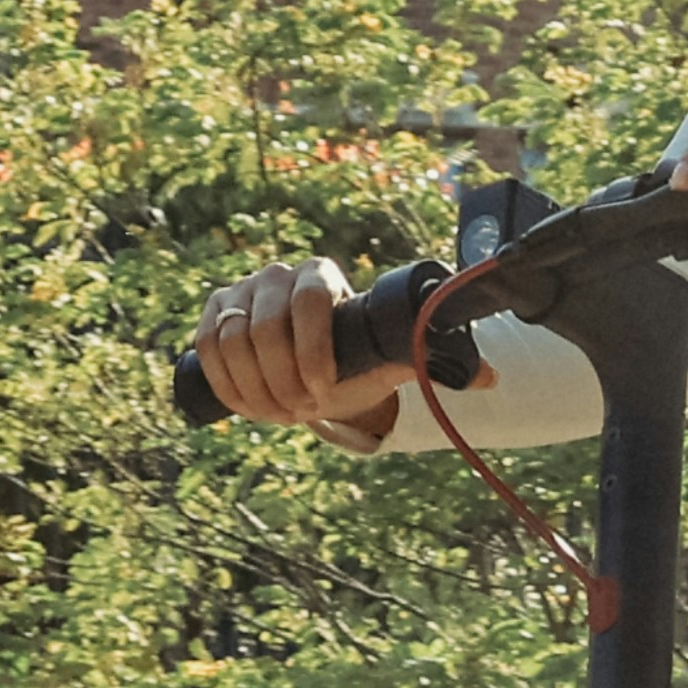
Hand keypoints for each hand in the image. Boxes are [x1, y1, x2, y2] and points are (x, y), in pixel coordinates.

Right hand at [190, 258, 411, 447]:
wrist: (312, 368)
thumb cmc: (351, 362)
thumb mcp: (383, 361)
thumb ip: (422, 360)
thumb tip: (480, 373)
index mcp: (321, 274)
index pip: (309, 302)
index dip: (312, 353)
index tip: (324, 391)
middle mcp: (278, 275)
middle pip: (265, 328)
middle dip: (282, 382)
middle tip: (302, 411)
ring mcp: (240, 290)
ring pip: (232, 342)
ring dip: (255, 390)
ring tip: (279, 413)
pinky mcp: (214, 312)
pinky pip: (207, 348)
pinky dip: (227, 384)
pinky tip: (248, 406)